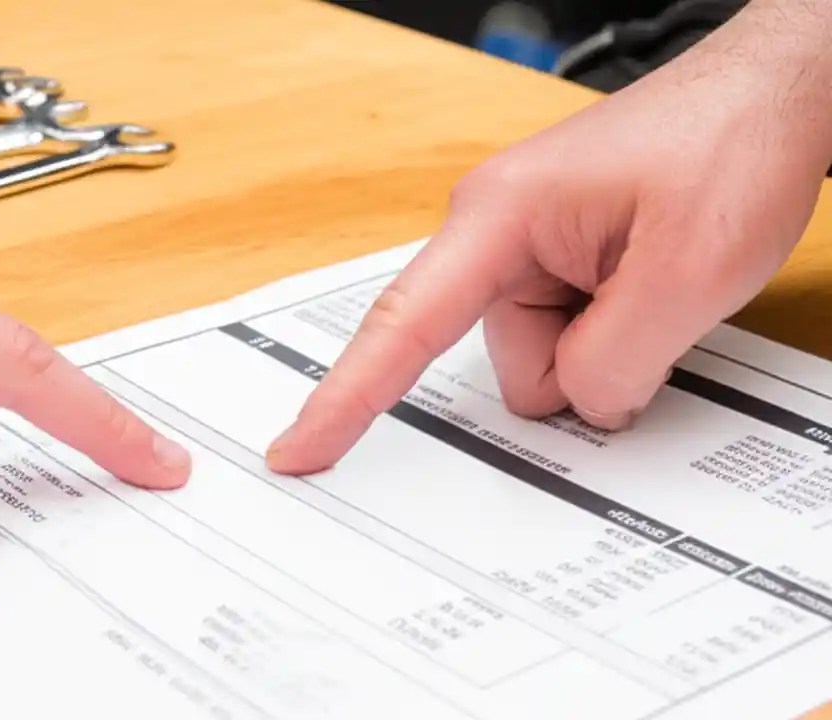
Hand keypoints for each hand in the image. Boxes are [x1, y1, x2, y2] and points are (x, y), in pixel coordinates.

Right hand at [267, 1, 831, 474]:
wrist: (776, 93)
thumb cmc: (728, 140)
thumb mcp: (688, 271)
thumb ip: (613, 361)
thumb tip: (577, 403)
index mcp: (496, 217)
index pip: (403, 325)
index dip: (346, 399)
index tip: (297, 448)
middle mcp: (497, 232)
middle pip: (510, 361)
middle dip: (580, 364)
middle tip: (651, 305)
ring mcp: (529, 247)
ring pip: (549, 358)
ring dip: (607, 346)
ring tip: (660, 280)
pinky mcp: (560, 260)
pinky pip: (573, 337)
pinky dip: (615, 331)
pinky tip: (652, 284)